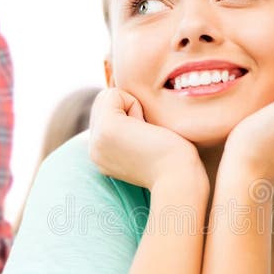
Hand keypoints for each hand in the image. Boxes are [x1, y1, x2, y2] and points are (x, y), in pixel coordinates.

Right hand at [89, 88, 204, 190]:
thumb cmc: (175, 162)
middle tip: (147, 136)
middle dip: (129, 108)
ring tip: (146, 134)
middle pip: (103, 101)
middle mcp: (94, 150)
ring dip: (133, 107)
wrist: (179, 179)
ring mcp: (96, 141)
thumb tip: (129, 108)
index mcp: (102, 155)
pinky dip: (135, 105)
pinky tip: (145, 129)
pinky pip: (114, 93)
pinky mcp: (106, 129)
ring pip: (107, 96)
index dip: (131, 115)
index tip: (147, 142)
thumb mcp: (144, 145)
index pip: (105, 113)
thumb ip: (129, 129)